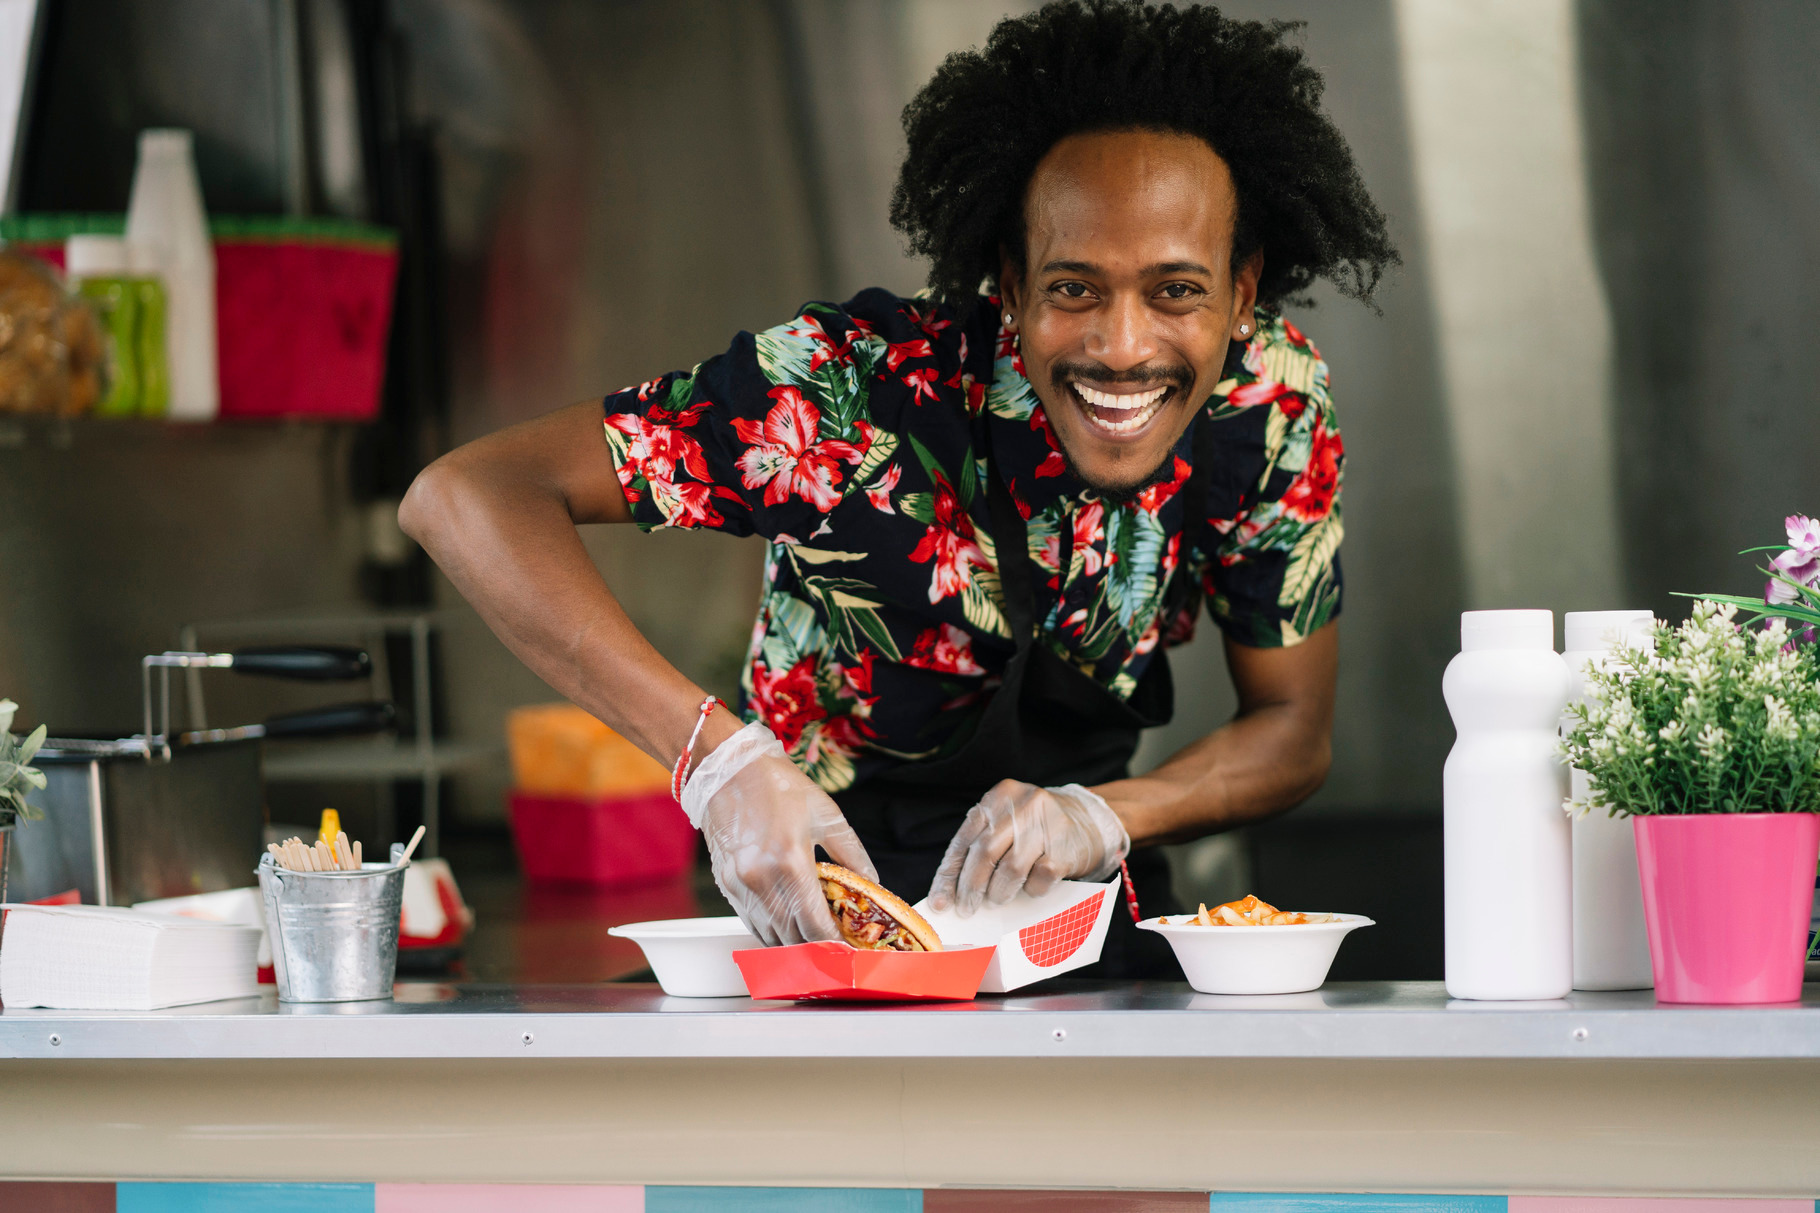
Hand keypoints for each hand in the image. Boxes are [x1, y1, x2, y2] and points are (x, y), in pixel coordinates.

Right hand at [691, 724, 877, 945]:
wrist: (727, 770)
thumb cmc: (778, 787)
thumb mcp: (827, 814)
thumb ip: (852, 854)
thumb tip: (871, 883)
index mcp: (790, 860)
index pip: (814, 924)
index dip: (833, 943)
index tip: (846, 947)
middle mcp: (761, 879)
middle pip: (792, 937)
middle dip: (816, 946)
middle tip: (835, 945)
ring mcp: (739, 884)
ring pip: (769, 935)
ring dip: (793, 942)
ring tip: (813, 937)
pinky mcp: (725, 884)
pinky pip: (751, 922)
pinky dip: (771, 929)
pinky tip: (787, 923)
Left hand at [927, 780, 1129, 914]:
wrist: (1091, 820)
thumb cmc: (1039, 829)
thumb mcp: (1009, 823)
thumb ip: (983, 845)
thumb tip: (953, 892)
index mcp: (998, 797)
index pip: (963, 840)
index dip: (949, 875)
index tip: (940, 903)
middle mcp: (1020, 805)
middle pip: (984, 853)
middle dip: (970, 887)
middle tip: (966, 909)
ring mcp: (1045, 824)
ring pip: (1009, 869)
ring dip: (999, 892)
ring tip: (998, 898)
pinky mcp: (1064, 847)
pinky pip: (1038, 880)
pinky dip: (1030, 891)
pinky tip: (1031, 889)